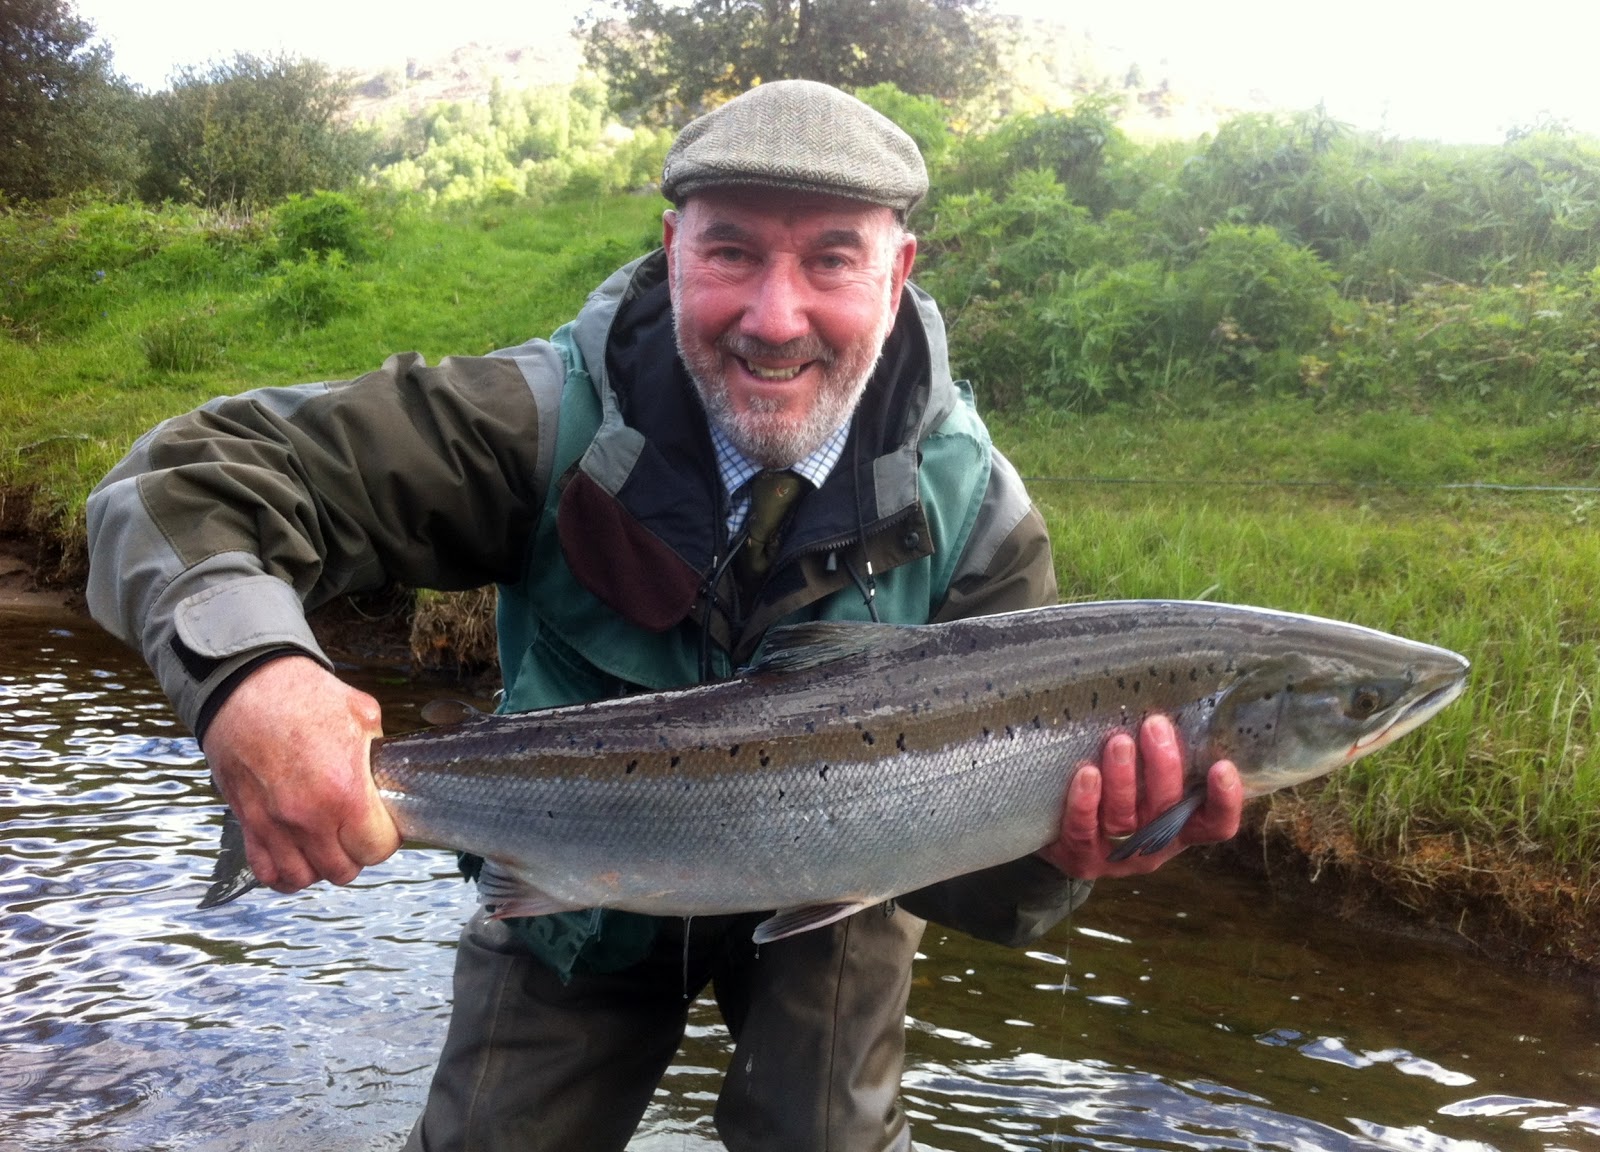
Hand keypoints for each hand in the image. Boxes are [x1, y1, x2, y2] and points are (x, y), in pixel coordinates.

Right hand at [202, 655, 398, 894]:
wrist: (244, 685)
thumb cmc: (301, 694)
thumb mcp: (362, 715)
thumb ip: (378, 754)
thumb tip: (390, 774)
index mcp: (343, 791)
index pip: (376, 848)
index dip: (385, 837)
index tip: (383, 823)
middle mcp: (306, 817)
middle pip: (343, 870)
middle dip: (356, 853)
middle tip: (356, 830)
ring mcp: (273, 824)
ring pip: (304, 878)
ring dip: (320, 865)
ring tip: (328, 843)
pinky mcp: (247, 823)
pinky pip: (266, 871)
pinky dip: (283, 871)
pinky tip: (296, 854)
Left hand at [1037, 714, 1242, 879]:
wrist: (1065, 840)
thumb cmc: (1116, 797)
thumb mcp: (1147, 784)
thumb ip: (1162, 758)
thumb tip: (1171, 700)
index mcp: (1181, 827)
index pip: (1215, 823)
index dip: (1225, 801)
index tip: (1223, 766)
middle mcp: (1155, 845)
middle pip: (1167, 811)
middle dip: (1163, 767)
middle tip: (1155, 726)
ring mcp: (1118, 855)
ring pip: (1125, 818)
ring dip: (1123, 778)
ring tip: (1118, 742)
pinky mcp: (1082, 858)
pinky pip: (1083, 830)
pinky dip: (1085, 802)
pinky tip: (1086, 774)